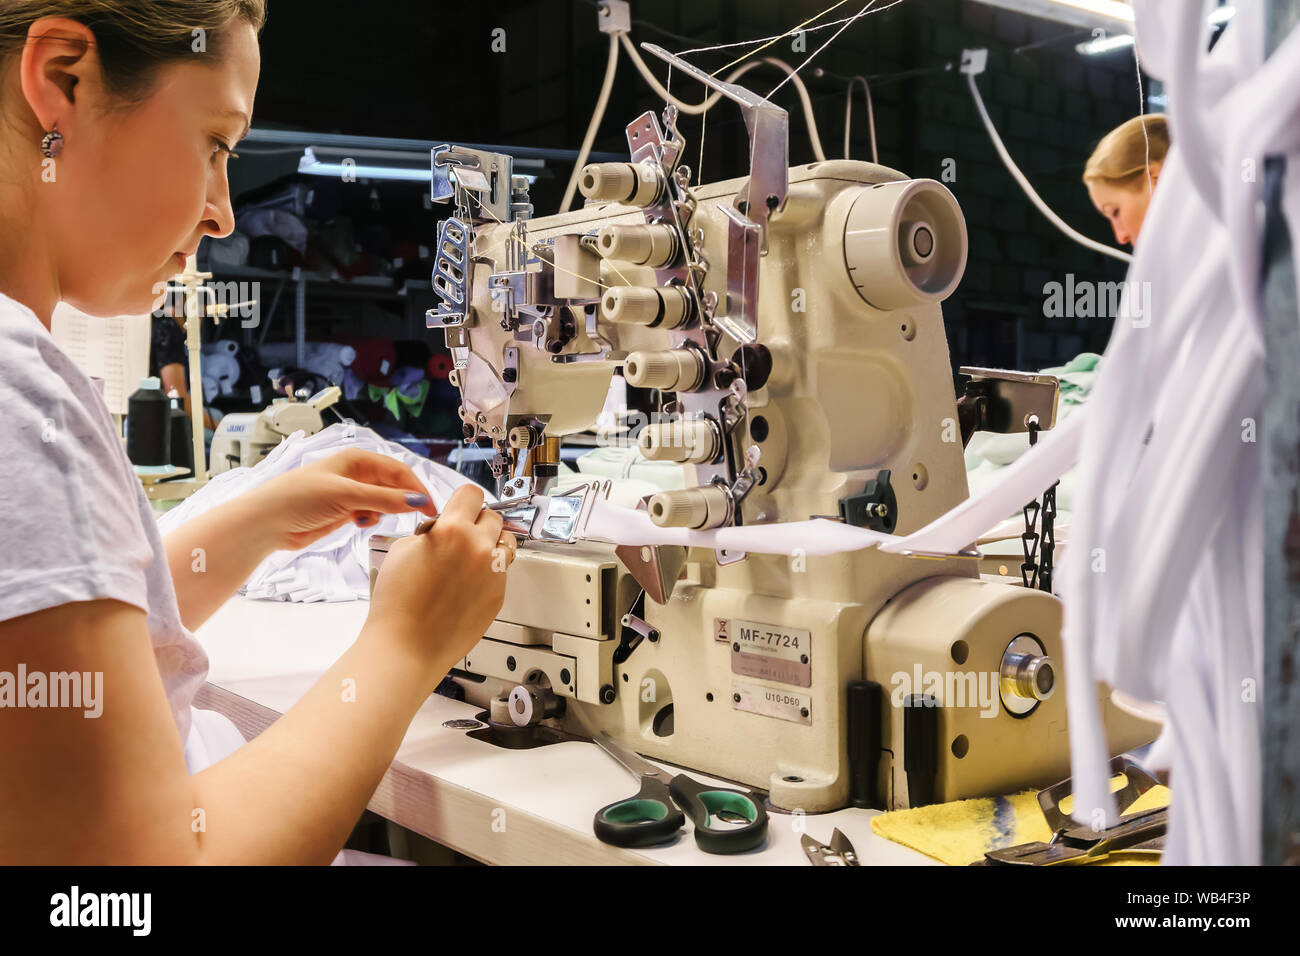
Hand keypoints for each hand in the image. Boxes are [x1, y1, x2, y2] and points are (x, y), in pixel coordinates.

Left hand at [245, 448, 439, 551]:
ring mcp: (350, 493)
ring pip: (383, 502)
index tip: (431, 509)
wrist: (268, 521)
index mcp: (357, 459)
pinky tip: (360, 524)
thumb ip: (385, 499)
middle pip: (393, 486)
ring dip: (384, 511)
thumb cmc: (300, 498)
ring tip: (370, 519)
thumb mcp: (347, 495)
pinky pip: (369, 514)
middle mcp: (356, 474)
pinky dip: (370, 519)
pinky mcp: (343, 512)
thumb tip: (419, 502)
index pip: (398, 471)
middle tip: (415, 520)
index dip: (417, 488)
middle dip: (403, 501)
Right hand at [364, 484, 515, 671]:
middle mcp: (478, 548)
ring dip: (489, 545)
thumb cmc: (397, 605)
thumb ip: (430, 531)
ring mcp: (493, 573)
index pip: (471, 493)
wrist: (406, 646)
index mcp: (452, 530)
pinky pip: (501, 571)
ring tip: (468, 558)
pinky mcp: (499, 595)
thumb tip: (443, 527)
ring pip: (504, 543)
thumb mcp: (402, 549)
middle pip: (491, 517)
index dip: (463, 499)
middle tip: (459, 536)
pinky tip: (466, 584)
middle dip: (475, 523)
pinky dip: (488, 572)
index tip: (461, 505)